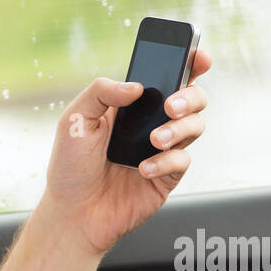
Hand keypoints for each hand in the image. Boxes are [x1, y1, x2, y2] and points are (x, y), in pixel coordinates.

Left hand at [41, 50, 211, 254]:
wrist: (73, 214)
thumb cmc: (71, 167)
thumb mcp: (75, 119)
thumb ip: (101, 92)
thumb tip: (136, 86)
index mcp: (132, 104)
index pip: (166, 77)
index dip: (189, 63)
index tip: (199, 56)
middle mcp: (151, 124)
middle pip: (192, 99)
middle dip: (191, 96)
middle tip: (171, 106)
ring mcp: (162, 150)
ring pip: (195, 127)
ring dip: (180, 128)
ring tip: (154, 139)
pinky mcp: (167, 177)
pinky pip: (182, 162)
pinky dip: (166, 161)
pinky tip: (143, 169)